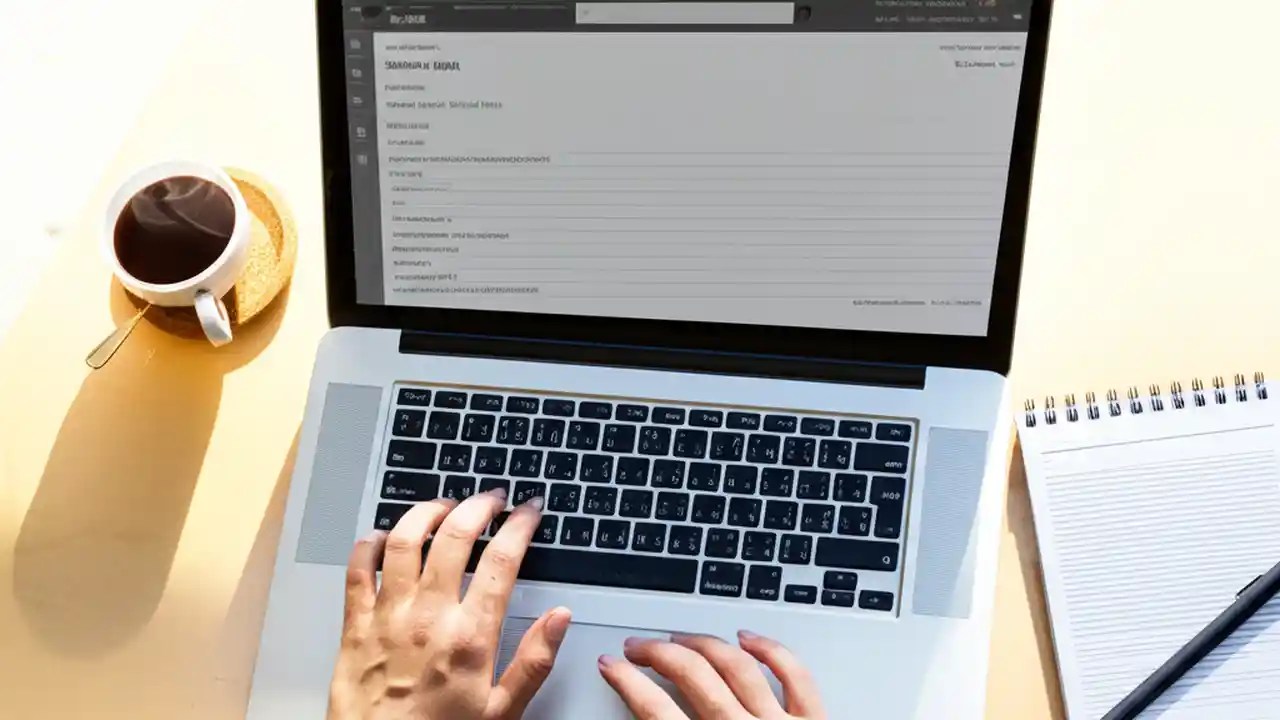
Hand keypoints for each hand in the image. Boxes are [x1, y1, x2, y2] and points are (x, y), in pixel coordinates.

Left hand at [328, 490, 571, 719]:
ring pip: (404, 540)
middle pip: (454, 536)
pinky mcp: (355, 624)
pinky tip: (384, 536)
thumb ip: (535, 661)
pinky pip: (358, 568)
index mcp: (470, 637)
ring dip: (426, 512)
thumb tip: (560, 618)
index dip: (519, 525)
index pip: (502, 560)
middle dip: (478, 505)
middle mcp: (429, 617)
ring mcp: (388, 616)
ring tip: (444, 505)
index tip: (528, 511)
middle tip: (491, 498)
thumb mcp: (502, 711)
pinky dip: (369, 543)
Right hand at [598, 632, 825, 719]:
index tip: (611, 666)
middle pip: (694, 677)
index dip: (627, 683)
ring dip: (703, 644)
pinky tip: (749, 639)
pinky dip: (770, 649)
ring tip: (679, 638)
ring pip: (736, 665)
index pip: (656, 711)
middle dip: (658, 653)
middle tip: (637, 648)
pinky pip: (793, 675)